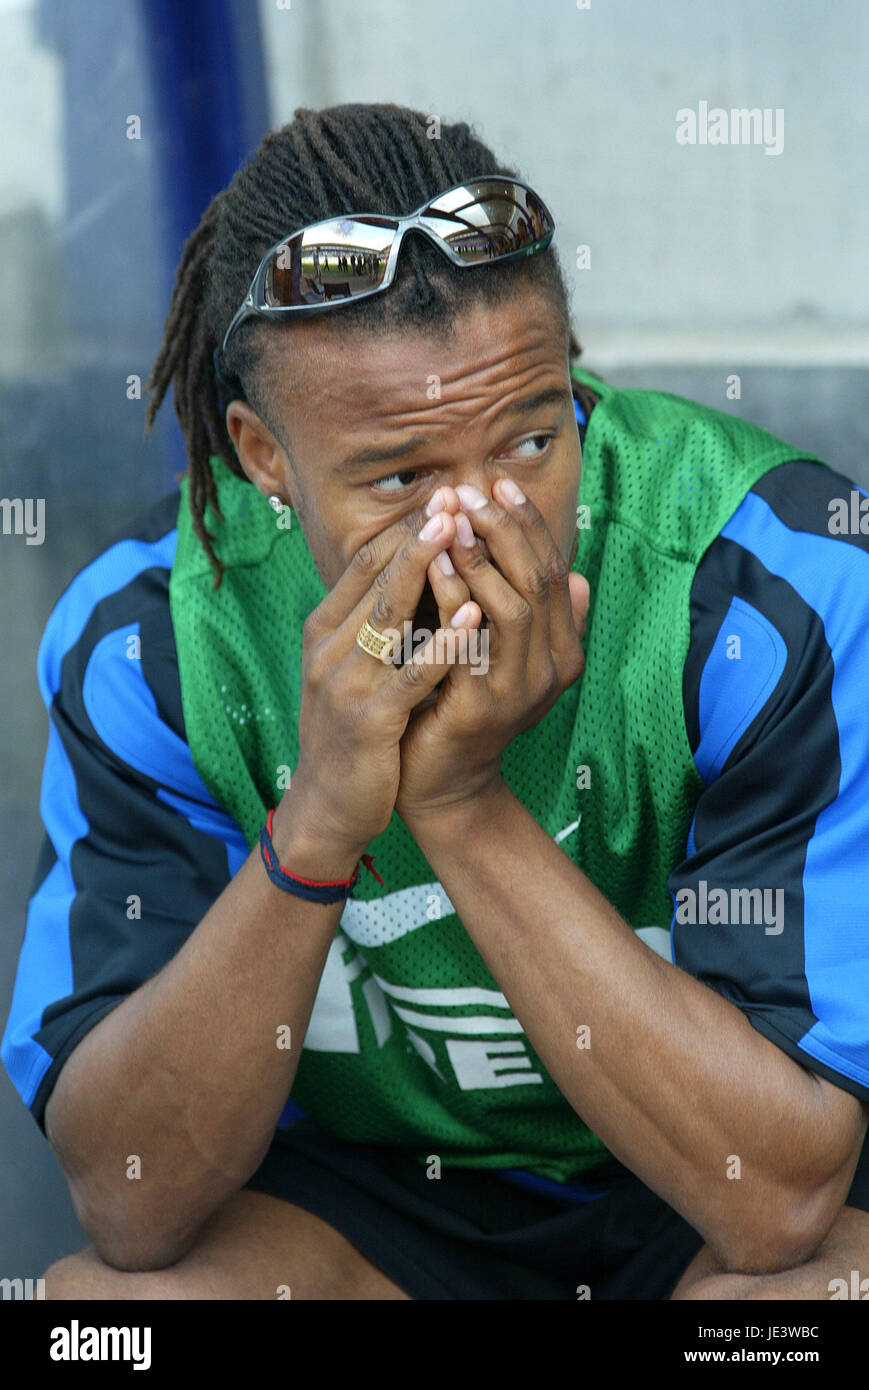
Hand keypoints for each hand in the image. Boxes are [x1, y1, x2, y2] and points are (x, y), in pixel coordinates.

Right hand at [274, 502, 469, 861]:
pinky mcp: (370, 721)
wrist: (328, 808)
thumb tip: (424, 575)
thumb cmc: (354, 734)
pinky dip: (442, 640)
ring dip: (424, 570)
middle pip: (374, 578)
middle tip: (453, 493)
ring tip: (457, 531)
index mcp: (325, 632)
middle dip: (417, 534)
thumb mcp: (357, 669)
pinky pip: (411, 673)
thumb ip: (382, 624)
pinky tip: (473, 613)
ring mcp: (346, 684)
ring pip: (388, 614)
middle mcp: (329, 649)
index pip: (364, 564)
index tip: (444, 496)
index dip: (405, 528)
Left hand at [394, 480, 588, 827]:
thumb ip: (532, 615)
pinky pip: (471, 638)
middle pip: (539, 580)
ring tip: (450, 515)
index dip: (527, 525)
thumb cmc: (462, 706)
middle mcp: (553, 669)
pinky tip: (432, 561)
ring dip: (481, 554)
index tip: (496, 483)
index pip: (553, 571)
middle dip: (503, 528)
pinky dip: (454, 594)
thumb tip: (580, 577)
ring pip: (513, 605)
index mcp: (563, 651)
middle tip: (470, 489)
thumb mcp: (503, 653)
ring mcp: (521, 689)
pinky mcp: (484, 705)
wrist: (438, 781)